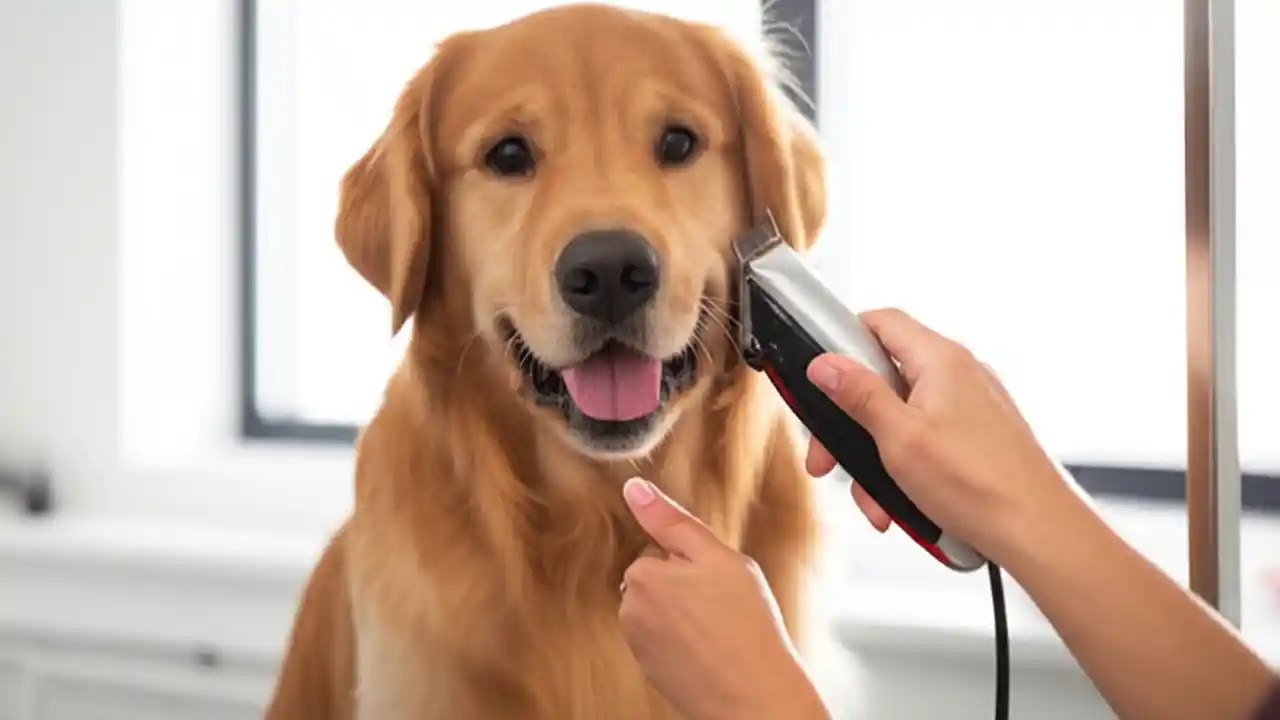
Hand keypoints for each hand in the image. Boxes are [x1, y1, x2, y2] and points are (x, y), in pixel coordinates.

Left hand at [617, 478, 828, 719]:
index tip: (718, 580)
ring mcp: (638, 644)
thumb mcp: (718, 557)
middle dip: (685, 586)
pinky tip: (710, 651)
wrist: (755, 697)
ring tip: (719, 629)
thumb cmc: (747, 625)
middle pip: (657, 580)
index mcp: (643, 576)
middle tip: (723, 603)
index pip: (661, 549)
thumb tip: (634, 488)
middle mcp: (630, 610)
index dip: (694, 561)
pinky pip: (664, 640)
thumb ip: (672, 521)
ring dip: (683, 614)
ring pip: (661, 610)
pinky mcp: (649, 670)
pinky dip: (683, 642)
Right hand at [804, 308, 1074, 565]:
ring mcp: (970, 406)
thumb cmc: (980, 486)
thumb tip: (825, 364)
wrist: (1038, 532)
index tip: (818, 379)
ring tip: (877, 501)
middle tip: (830, 459)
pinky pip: (924, 442)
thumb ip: (858, 395)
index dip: (842, 342)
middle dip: (851, 424)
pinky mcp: (976, 436)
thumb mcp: (899, 439)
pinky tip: (903, 505)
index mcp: (941, 360)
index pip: (880, 322)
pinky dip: (905, 470)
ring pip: (900, 419)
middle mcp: (959, 374)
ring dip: (877, 459)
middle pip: (883, 379)